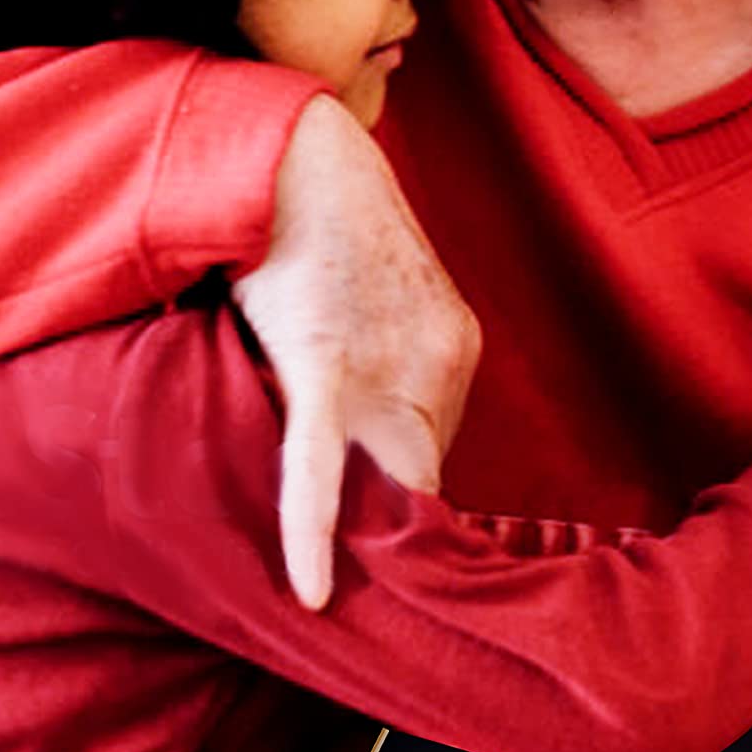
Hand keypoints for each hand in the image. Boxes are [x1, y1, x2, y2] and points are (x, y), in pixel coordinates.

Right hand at [232, 96, 481, 610]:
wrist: (295, 149)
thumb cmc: (322, 229)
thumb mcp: (377, 302)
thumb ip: (384, 370)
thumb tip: (368, 451)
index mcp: (456, 345)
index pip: (439, 457)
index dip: (413, 518)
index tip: (399, 564)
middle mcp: (439, 358)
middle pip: (418, 482)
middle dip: (396, 545)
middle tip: (373, 602)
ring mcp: (384, 362)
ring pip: (371, 482)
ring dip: (349, 533)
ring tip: (319, 587)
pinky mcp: (321, 361)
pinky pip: (315, 464)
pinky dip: (313, 528)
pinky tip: (310, 590)